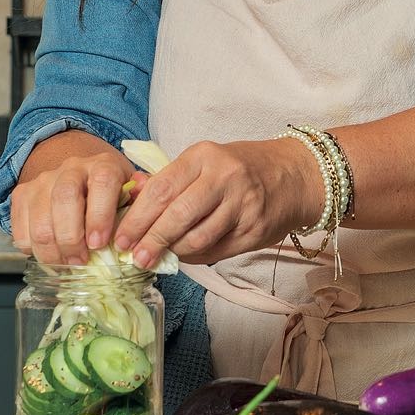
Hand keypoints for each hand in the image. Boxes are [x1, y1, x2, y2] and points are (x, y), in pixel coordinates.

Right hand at [10, 148, 143, 265]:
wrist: (77, 171)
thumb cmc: (109, 191)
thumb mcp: (130, 192)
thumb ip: (140, 204)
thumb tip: (148, 217)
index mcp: (103, 166)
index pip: (102, 182)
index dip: (100, 215)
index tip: (99, 243)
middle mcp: (71, 169)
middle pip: (64, 198)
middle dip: (71, 237)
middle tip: (80, 261)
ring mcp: (43, 180)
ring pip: (39, 217)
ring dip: (51, 249)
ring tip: (65, 264)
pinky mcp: (22, 194)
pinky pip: (19, 226)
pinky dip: (31, 248)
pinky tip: (48, 255)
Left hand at [114, 137, 317, 267]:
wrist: (294, 175)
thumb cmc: (239, 167)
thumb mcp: (204, 161)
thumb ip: (169, 180)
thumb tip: (129, 202)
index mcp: (204, 156)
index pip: (162, 189)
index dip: (137, 217)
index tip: (120, 238)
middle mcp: (225, 177)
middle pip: (178, 216)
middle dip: (151, 240)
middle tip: (134, 258)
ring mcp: (243, 204)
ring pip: (197, 238)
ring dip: (173, 252)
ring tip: (158, 259)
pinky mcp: (255, 229)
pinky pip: (216, 250)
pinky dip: (195, 257)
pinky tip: (185, 256)